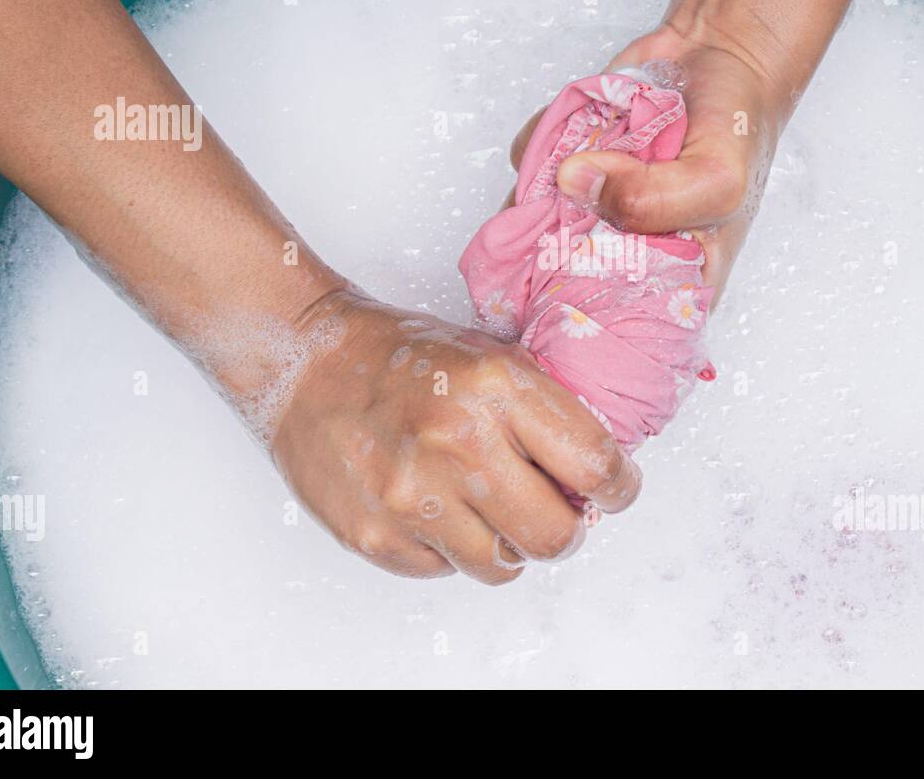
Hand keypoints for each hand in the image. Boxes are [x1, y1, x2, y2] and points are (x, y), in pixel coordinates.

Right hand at [270, 289, 641, 583]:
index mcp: (496, 387)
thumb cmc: (396, 354)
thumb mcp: (486, 352)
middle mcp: (458, 444)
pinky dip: (454, 549)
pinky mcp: (377, 536)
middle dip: (569, 529)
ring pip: (504, 565)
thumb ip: (543, 407)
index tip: (617, 488)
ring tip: (490, 507)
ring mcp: (413, 497)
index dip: (619, 486)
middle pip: (557, 535)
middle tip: (559, 511)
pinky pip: (446, 571)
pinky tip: (440, 509)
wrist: (304, 362)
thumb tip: (596, 465)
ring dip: (509, 544)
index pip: (594, 464)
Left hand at [510, 23, 786, 301]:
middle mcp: (622, 249)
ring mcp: (590, 207)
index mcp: (670, 278)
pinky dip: (545, 138)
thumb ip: (651, 200)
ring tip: (593, 148)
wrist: (724, 54)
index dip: (575, 306)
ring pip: (532, 216)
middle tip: (572, 197)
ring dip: (546, 179)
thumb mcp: (715, 180)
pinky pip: (530, 161)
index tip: (562, 270)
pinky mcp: (569, 164)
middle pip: (555, 273)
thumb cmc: (738, 129)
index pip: (610, 321)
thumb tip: (572, 181)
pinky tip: (585, 124)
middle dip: (549, 235)